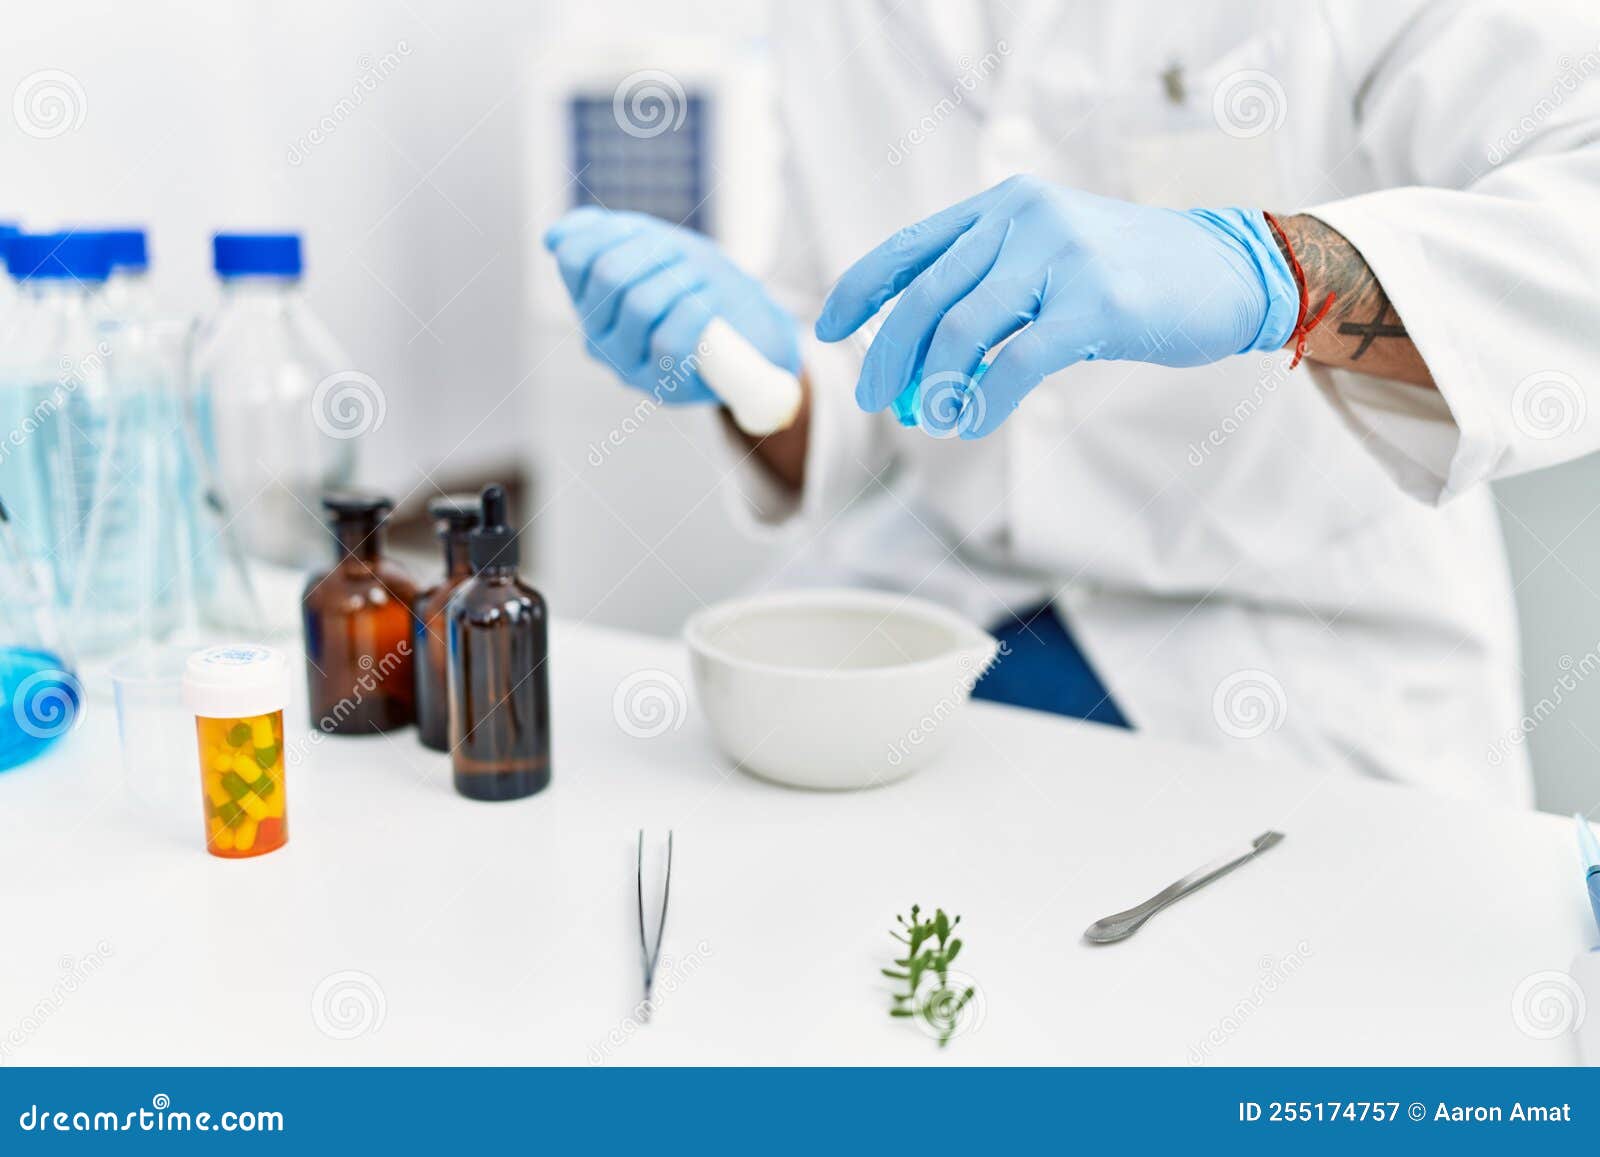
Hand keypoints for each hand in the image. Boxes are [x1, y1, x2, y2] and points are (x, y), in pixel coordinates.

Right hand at [543, 207, 798, 402]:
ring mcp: (627, 366)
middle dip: (655, 252)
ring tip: (701, 279)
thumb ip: (605, 232)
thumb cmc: (700, 285)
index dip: (615, 232)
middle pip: (609, 275)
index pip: (574, 257)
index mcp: (588, 301)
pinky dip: (696, 311)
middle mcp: (597, 338)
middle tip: (683, 256)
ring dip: (681, 279)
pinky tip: (710, 300)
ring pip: (640, 305)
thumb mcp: (654, 245)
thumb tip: (552, 238)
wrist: (754, 328)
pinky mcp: (662, 388)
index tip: (653, 236)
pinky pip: (669, 341)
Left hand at [814, 175, 1299, 437]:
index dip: (860, 291)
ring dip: (933, 385)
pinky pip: (1015, 363)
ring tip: (929, 418)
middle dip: (889, 355)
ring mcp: (1060, 257)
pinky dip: (983, 400)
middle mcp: (1024, 219)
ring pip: (962, 331)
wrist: (1227, 268)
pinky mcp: (1093, 305)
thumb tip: (922, 354)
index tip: (827, 330)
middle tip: (878, 399)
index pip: (909, 248)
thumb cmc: (1129, 273)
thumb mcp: (1050, 254)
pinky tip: (973, 422)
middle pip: (926, 297)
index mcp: (1004, 204)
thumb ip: (989, 284)